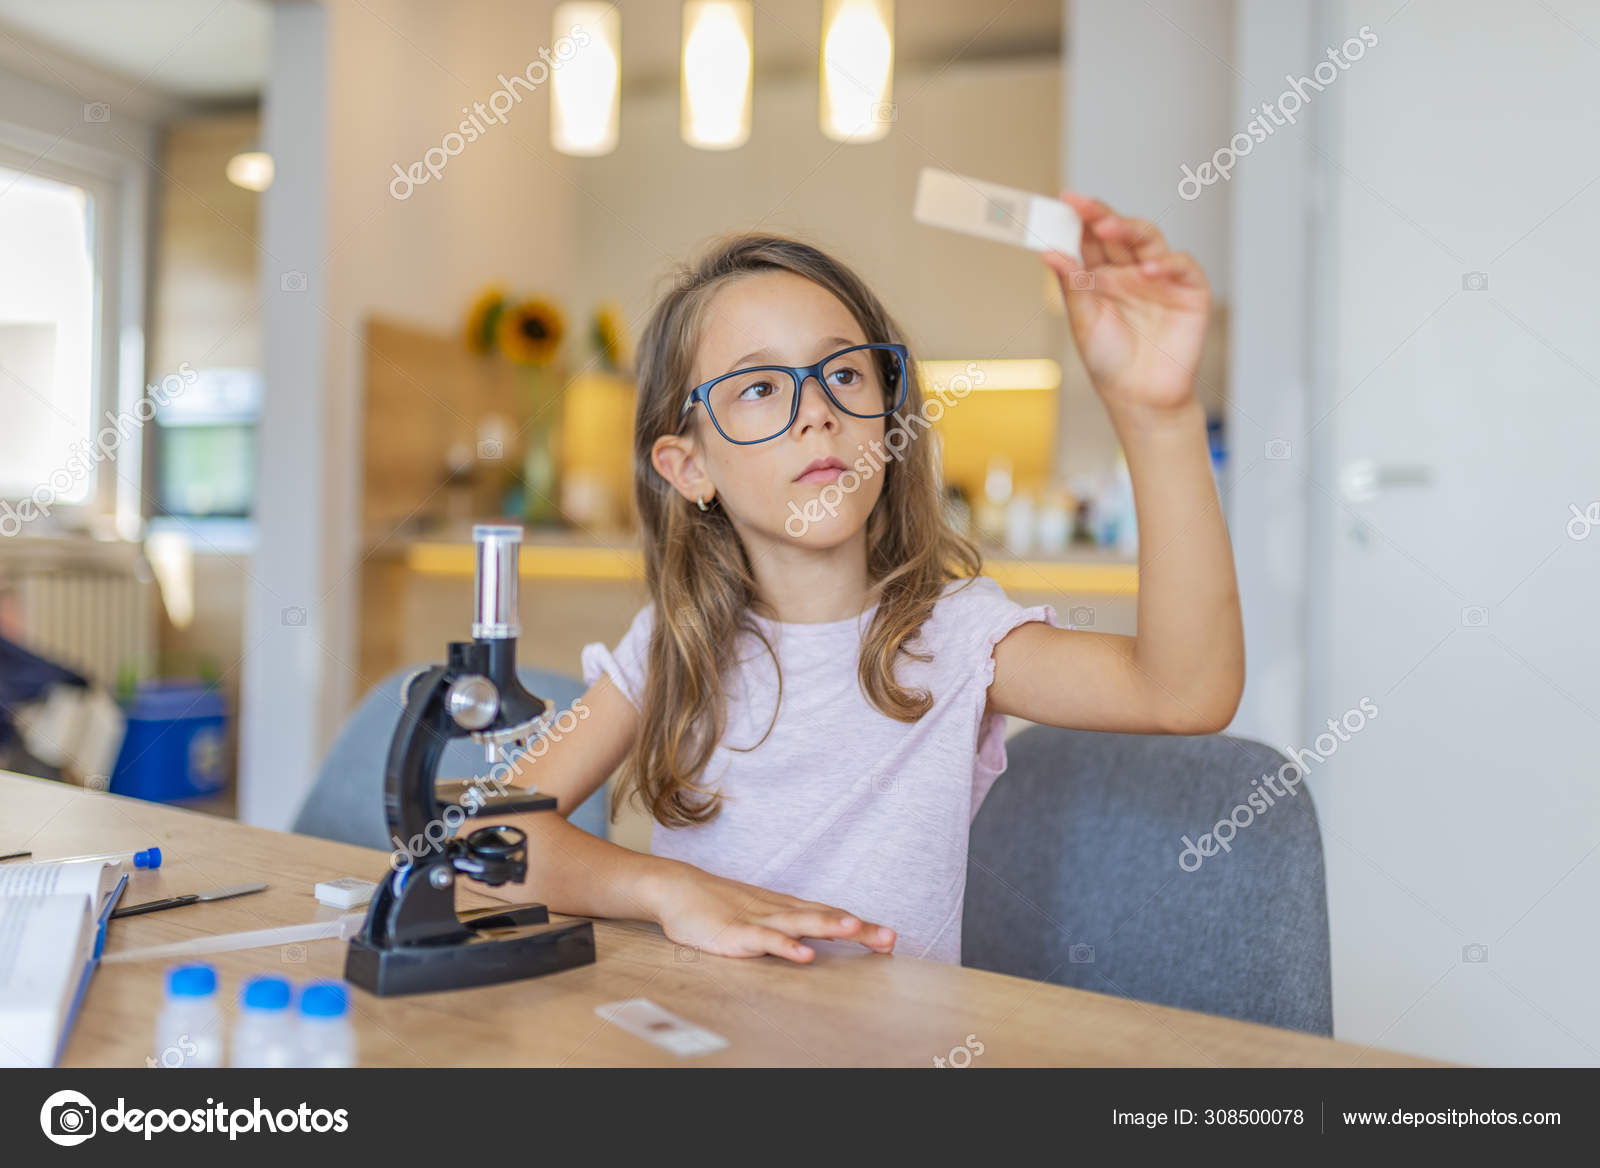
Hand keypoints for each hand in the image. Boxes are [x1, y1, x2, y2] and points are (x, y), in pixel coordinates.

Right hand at [645, 864, 895, 962]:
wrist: (676, 888)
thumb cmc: (717, 904)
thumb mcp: (757, 915)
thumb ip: (784, 927)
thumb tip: (813, 937)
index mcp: (785, 908)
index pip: (830, 916)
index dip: (861, 928)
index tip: (890, 938)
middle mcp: (778, 911)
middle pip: (824, 917)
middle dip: (858, 929)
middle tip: (890, 937)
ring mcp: (758, 920)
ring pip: (800, 922)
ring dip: (828, 925)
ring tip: (855, 930)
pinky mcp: (736, 933)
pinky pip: (765, 940)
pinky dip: (786, 946)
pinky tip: (805, 954)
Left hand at [1043, 192, 1211, 412]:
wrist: (1139, 398)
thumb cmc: (1109, 361)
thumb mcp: (1083, 321)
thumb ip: (1071, 285)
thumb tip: (1048, 251)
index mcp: (1102, 275)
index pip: (1091, 238)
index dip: (1078, 219)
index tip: (1062, 201)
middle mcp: (1131, 271)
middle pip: (1118, 232)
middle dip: (1100, 215)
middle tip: (1081, 204)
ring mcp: (1161, 278)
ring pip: (1149, 239)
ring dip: (1129, 229)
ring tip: (1107, 227)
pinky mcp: (1189, 291)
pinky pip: (1181, 266)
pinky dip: (1166, 263)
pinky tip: (1146, 269)